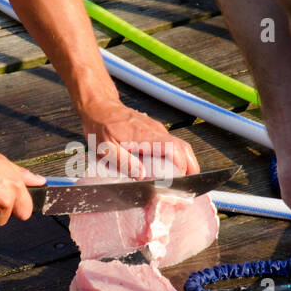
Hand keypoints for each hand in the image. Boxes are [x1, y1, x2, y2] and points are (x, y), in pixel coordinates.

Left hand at [81, 100, 199, 177]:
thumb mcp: (105, 148)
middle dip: (191, 166)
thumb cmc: (100, 126)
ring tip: (180, 180)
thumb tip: (142, 175)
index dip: (181, 164)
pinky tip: (168, 170)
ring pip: (179, 146)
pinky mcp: (154, 132)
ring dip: (184, 163)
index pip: (173, 148)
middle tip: (188, 184)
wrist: (99, 106)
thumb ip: (124, 162)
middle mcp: (154, 131)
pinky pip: (170, 145)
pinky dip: (175, 157)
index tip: (181, 179)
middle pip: (183, 147)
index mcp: (144, 135)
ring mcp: (156, 130)